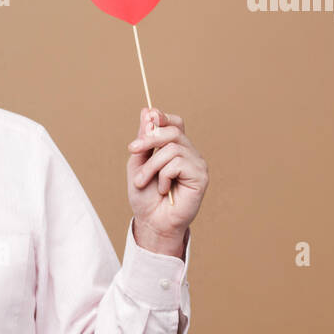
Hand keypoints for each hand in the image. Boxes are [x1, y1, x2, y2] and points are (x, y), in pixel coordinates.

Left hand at [126, 108, 207, 248]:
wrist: (151, 222)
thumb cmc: (145, 196)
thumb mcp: (138, 164)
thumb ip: (144, 140)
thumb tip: (148, 111)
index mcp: (175, 149)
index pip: (175, 123)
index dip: (163, 117)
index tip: (148, 117)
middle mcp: (189, 154)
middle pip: (173, 131)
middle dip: (149, 138)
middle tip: (133, 150)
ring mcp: (197, 164)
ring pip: (172, 148)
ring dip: (151, 166)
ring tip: (144, 182)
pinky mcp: (201, 176)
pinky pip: (177, 163)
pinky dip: (163, 176)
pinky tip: (164, 189)